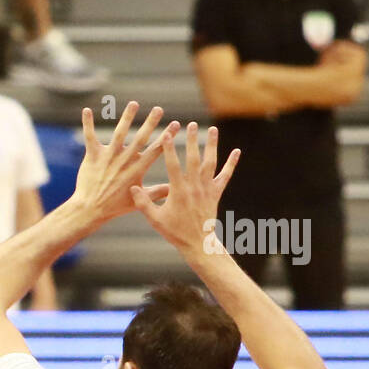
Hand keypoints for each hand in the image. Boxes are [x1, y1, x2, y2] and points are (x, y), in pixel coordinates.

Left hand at [66, 102, 177, 225]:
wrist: (90, 209)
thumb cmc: (115, 206)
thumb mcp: (138, 201)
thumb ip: (157, 192)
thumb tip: (174, 189)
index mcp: (137, 169)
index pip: (156, 149)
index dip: (167, 136)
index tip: (177, 124)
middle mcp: (124, 160)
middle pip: (140, 138)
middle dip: (150, 123)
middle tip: (158, 109)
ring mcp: (108, 156)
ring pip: (119, 133)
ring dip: (127, 117)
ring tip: (134, 103)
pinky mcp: (93, 156)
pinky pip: (90, 136)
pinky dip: (87, 123)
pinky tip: (86, 110)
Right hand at [129, 121, 239, 250]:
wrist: (198, 243)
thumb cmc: (174, 232)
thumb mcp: (155, 219)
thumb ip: (143, 203)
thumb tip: (132, 188)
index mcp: (178, 191)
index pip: (173, 165)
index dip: (169, 149)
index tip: (167, 134)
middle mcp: (194, 187)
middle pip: (193, 159)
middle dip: (192, 141)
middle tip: (191, 125)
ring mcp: (207, 189)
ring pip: (210, 163)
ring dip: (212, 146)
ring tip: (212, 130)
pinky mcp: (216, 193)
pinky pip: (225, 176)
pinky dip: (231, 164)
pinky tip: (236, 151)